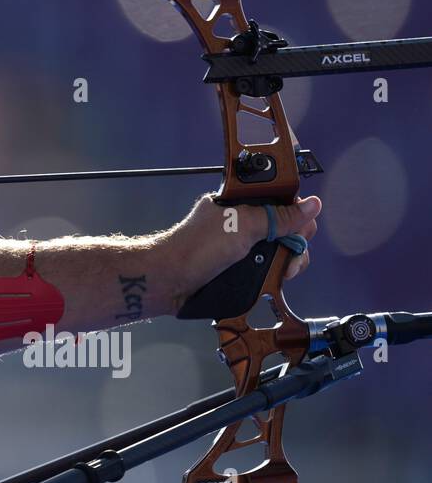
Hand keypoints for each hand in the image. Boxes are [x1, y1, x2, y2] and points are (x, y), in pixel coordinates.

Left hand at [161, 192, 322, 314]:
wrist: (171, 282)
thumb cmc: (196, 248)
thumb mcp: (242, 227)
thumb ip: (278, 217)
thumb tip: (311, 205)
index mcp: (240, 203)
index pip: (281, 200)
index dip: (297, 213)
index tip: (303, 228)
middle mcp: (244, 223)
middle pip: (286, 228)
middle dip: (296, 242)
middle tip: (290, 254)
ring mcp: (244, 247)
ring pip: (281, 250)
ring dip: (288, 262)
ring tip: (283, 272)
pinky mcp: (243, 268)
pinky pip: (270, 268)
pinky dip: (277, 275)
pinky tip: (275, 280)